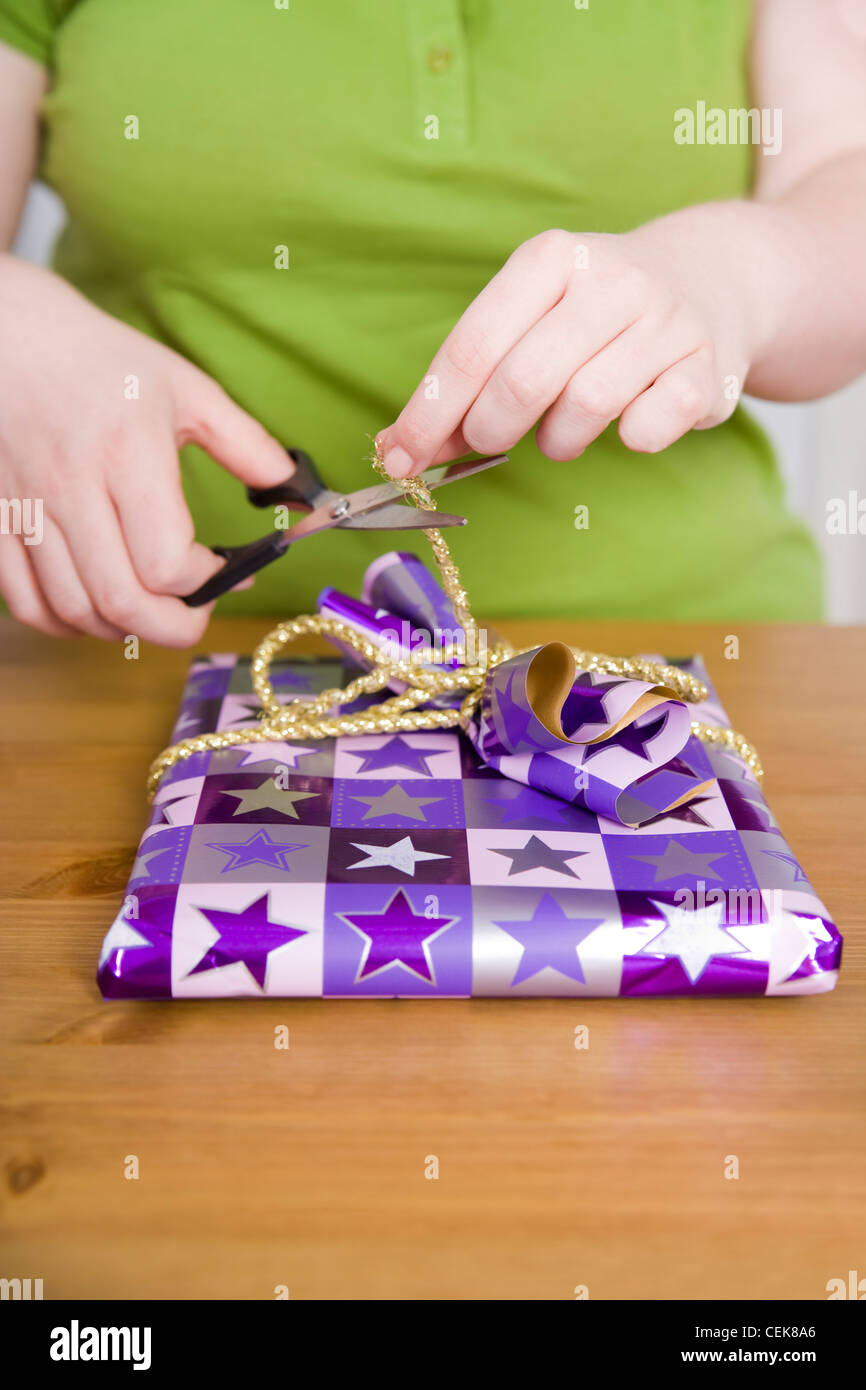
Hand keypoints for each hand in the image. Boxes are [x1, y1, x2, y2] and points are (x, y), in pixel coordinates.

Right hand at [0, 256, 292, 643]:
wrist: (13, 338)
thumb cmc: (104, 364)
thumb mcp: (186, 390)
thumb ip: (247, 444)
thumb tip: (297, 489)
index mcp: (127, 455)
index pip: (167, 562)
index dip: (205, 582)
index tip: (224, 567)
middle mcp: (72, 489)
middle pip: (123, 602)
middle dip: (174, 627)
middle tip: (197, 613)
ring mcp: (28, 510)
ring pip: (76, 611)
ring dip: (124, 630)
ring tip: (153, 609)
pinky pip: (28, 603)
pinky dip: (68, 624)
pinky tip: (98, 609)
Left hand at [377, 205, 775, 475]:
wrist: (712, 277)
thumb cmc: (593, 315)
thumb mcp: (528, 321)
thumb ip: (467, 383)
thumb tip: (397, 450)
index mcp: (549, 259)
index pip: (473, 348)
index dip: (429, 414)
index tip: (400, 460)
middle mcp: (610, 279)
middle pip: (523, 381)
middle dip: (490, 430)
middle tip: (491, 440)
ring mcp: (665, 320)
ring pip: (584, 408)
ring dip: (557, 442)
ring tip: (562, 430)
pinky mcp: (706, 367)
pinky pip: (649, 428)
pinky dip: (628, 440)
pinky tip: (629, 422)